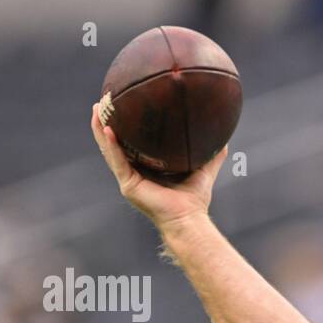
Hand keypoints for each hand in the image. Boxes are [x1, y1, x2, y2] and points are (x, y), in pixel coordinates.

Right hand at [90, 102, 227, 234]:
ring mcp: (128, 180)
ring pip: (109, 150)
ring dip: (100, 129)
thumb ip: (212, 155)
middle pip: (114, 144)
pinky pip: (117, 162)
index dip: (124, 126)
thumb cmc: (195, 200)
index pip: (130, 144)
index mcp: (146, 169)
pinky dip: (111, 145)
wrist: (189, 220)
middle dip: (105, 123)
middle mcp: (134, 173)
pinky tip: (108, 129)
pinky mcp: (129, 185)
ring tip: (97, 109)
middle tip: (100, 102)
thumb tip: (225, 137)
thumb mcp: (204, 170)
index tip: (121, 104)